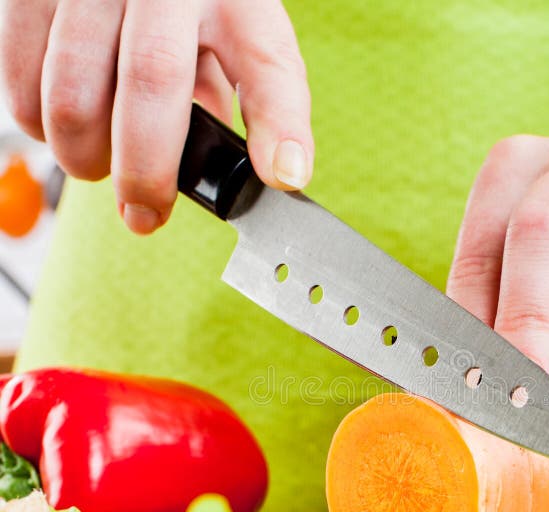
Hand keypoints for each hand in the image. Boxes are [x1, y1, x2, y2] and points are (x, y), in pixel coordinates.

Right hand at [0, 0, 312, 233]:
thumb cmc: (194, 7)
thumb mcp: (243, 40)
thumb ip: (259, 102)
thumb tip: (272, 173)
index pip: (267, 61)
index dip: (278, 124)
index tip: (281, 176)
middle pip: (151, 83)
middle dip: (146, 172)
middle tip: (145, 212)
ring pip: (72, 93)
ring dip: (85, 156)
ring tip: (101, 166)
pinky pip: (18, 80)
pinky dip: (39, 125)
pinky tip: (67, 128)